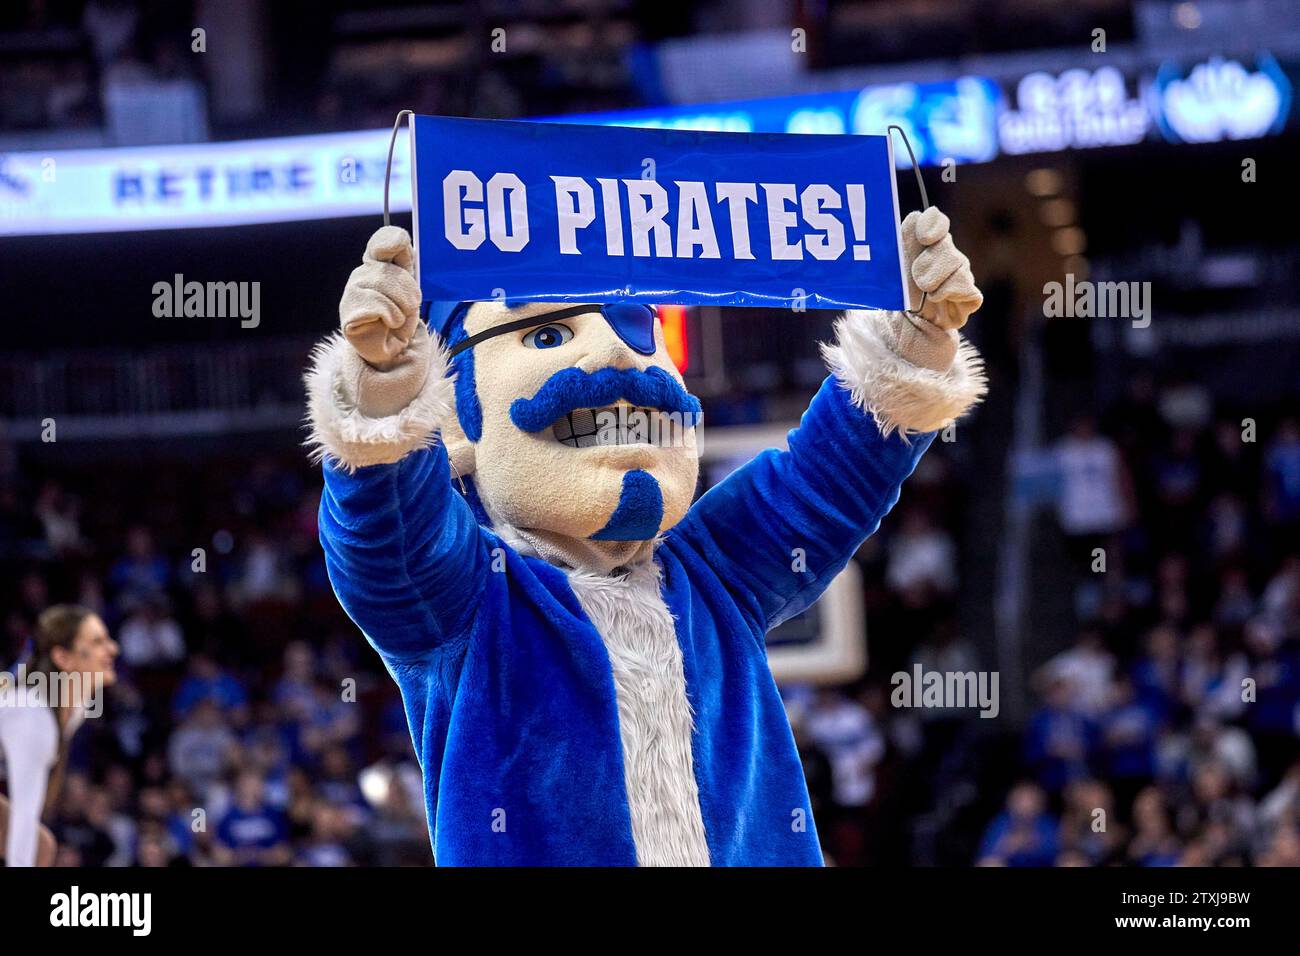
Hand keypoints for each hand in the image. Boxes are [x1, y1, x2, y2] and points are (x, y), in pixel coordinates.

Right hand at [337, 226, 431, 417]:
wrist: (391, 351)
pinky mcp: (349, 313)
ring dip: (401, 308)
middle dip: (409, 293)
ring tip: (397, 318)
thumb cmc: (401, 318)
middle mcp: (362, 274)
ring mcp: (352, 292)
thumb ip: (404, 261)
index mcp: (377, 264)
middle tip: (406, 308)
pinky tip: (388, 324)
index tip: (401, 248)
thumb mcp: (410, 287)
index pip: (384, 241)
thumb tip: (397, 237)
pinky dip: (391, 317)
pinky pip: (379, 306)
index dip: (394, 242)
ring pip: (386, 287)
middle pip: (393, 271)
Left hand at [902, 207, 981, 330]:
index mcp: (928, 242)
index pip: (935, 220)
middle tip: (918, 279)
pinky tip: (938, 299)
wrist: (911, 323)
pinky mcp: (970, 293)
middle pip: (945, 244)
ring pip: (956, 264)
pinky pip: (964, 286)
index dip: (932, 225)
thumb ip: (899, 243)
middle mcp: (948, 253)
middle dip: (927, 263)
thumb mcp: (893, 268)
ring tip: (926, 291)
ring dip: (934, 281)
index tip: (924, 238)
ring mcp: (962, 272)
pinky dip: (946, 293)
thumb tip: (913, 218)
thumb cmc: (902, 292)